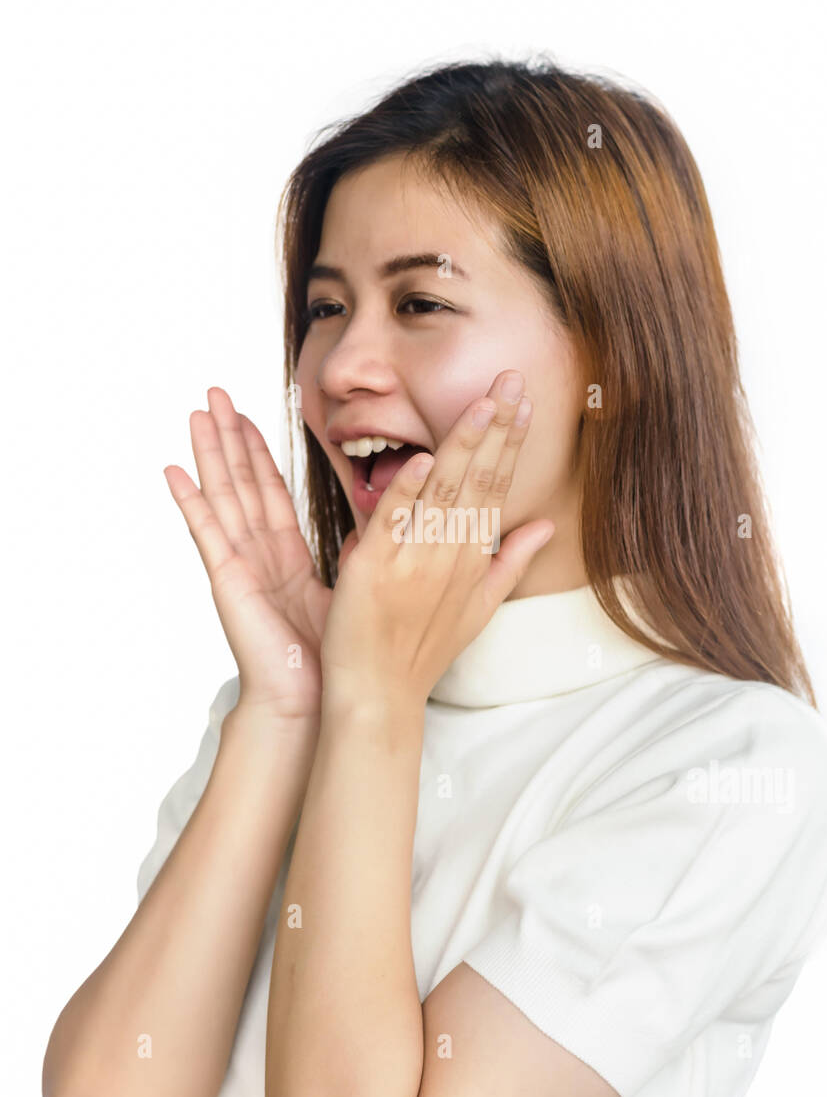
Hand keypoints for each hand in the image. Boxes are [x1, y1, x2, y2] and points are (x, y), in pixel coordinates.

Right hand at [163, 386, 357, 721]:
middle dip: (229, 439)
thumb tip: (384, 524)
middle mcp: (258, 557)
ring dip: (209, 454)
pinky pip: (207, 533)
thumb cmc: (333, 658)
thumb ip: (359, 554)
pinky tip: (173, 471)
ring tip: (196, 412)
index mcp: (285, 559)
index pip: (270, 494)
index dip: (259, 454)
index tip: (251, 415)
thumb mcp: (352, 590)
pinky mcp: (228, 581)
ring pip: (223, 497)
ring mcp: (239, 567)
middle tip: (216, 393)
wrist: (316, 702)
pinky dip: (189, 502)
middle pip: (240, 485)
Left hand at [319, 370, 554, 709]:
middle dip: (497, 427)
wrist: (379, 694)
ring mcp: (416, 562)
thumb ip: (511, 560)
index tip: (524, 400)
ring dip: (462, 445)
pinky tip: (421, 460)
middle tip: (512, 378)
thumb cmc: (422, 652)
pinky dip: (407, 493)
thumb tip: (546, 525)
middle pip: (479, 480)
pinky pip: (395, 525)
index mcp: (473, 557)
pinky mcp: (376, 571)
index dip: (510, 442)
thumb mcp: (479, 607)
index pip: (496, 487)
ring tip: (481, 403)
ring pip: (443, 493)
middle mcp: (451, 556)